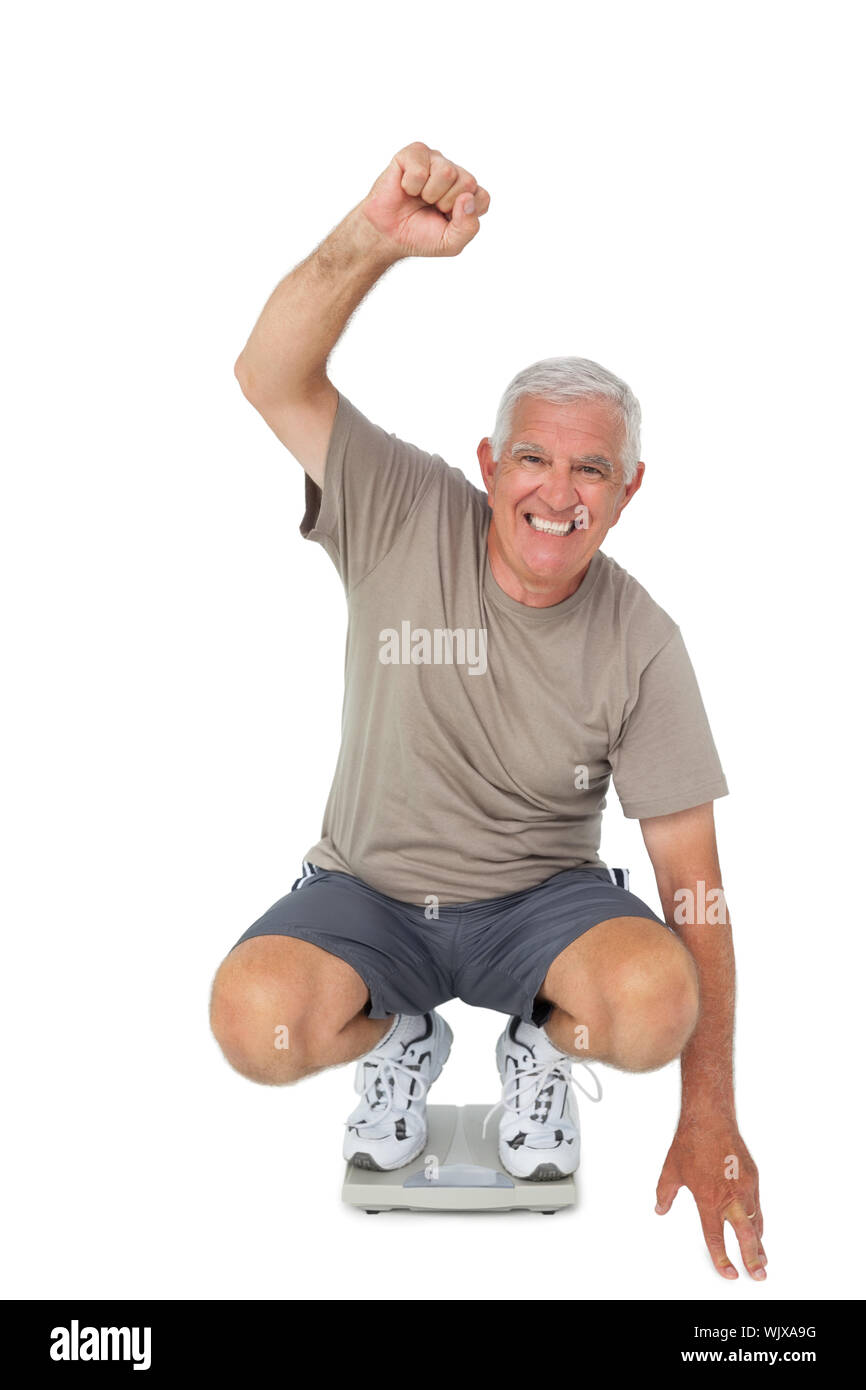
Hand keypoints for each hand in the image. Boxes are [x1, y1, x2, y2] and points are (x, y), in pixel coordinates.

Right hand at [359, 141, 489, 258]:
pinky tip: (405, 188)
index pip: (482, 198)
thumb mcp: (450, 243)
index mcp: (467, 192)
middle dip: (446, 203)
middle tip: (429, 207)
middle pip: (468, 181)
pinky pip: (420, 169)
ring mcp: (435, 160)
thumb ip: (468, 227)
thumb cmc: (419, 236)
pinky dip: (410, 186)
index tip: (445, 219)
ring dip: (428, 194)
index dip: (463, 215)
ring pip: (447, 172)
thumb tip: (467, 198)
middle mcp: (455, 173)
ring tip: (418, 197)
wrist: (387, 235)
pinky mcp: (414, 153)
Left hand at [655, 1116, 765, 1280]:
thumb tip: (660, 1208)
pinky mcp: (753, 1177)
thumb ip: (665, 1194)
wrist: (710, 1118)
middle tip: (758, 1275)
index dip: (722, 1259)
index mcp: (708, 1199)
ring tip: (762, 1259)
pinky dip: (759, 1221)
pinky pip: (758, 1206)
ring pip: (755, 1222)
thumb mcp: (671, 1171)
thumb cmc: (691, 1142)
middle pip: (745, 1236)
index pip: (716, 1237)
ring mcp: (745, 1187)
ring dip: (759, 1242)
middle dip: (752, 1258)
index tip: (729, 1272)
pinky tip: (758, 1230)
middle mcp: (730, 1196)